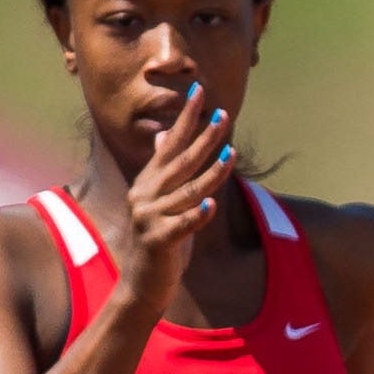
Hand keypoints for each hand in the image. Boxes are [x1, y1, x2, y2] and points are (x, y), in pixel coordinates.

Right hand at [109, 82, 233, 317]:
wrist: (142, 282)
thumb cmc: (159, 238)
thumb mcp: (161, 200)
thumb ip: (163, 169)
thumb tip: (160, 135)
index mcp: (150, 182)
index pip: (170, 142)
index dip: (185, 117)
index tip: (200, 91)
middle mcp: (147, 193)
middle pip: (180, 160)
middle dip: (203, 137)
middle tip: (225, 116)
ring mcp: (151, 216)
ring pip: (186, 191)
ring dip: (211, 173)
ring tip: (232, 155)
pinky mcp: (159, 240)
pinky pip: (182, 225)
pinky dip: (197, 215)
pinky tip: (211, 205)